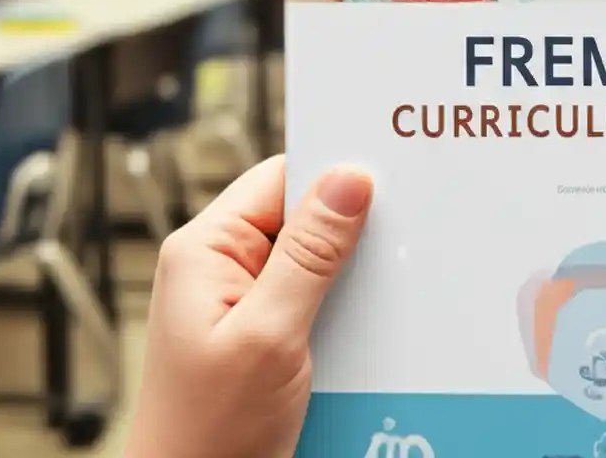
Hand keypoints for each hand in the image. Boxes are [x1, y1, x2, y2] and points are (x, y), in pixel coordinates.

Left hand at [126, 156, 372, 457]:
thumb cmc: (208, 435)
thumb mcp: (270, 336)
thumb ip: (310, 255)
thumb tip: (348, 180)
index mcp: (204, 250)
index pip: (279, 178)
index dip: (333, 174)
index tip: (389, 180)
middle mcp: (219, 269)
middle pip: (300, 217)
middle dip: (350, 231)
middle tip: (401, 242)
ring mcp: (240, 304)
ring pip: (313, 262)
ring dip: (350, 278)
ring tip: (384, 294)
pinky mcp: (262, 337)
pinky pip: (314, 301)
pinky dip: (344, 310)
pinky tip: (367, 327)